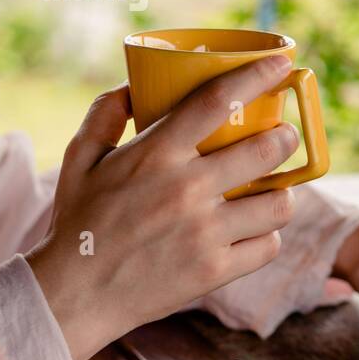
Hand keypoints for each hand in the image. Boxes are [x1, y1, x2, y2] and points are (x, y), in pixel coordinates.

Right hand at [27, 55, 301, 359]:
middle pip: (266, 149)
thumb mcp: (79, 160)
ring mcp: (204, 233)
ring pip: (278, 203)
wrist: (72, 296)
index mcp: (155, 154)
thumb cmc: (78, 223)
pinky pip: (268, 245)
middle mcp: (185, 189)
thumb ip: (103, 115)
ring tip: (273, 190)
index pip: (218, 101)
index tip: (283, 63)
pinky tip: (255, 231)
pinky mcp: (215, 270)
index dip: (257, 76)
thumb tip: (132, 85)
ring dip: (282, 193)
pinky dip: (267, 237)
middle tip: (284, 136)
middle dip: (286, 137)